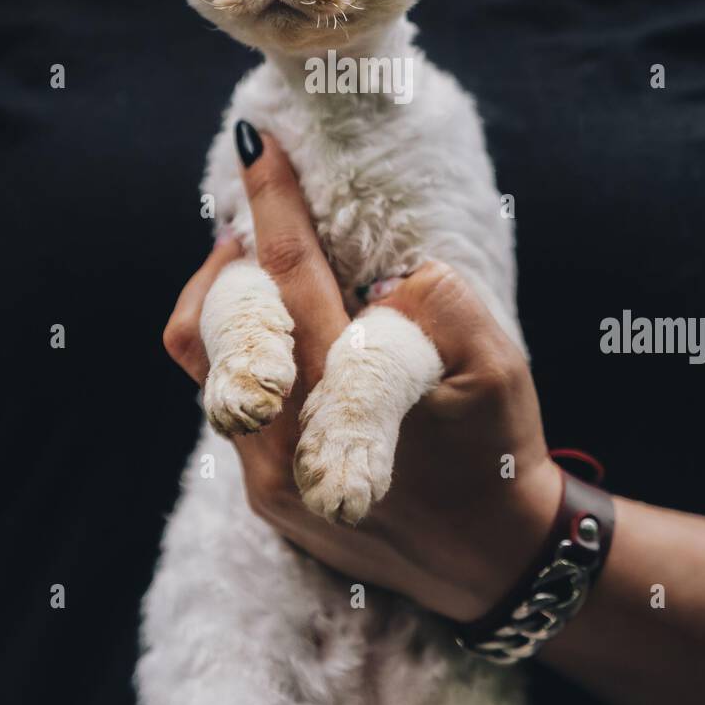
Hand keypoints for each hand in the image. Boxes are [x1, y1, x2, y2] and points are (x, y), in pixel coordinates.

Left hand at [164, 131, 560, 622]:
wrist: (491, 559)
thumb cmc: (497, 453)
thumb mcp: (494, 363)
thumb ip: (434, 303)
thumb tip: (372, 280)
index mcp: (342, 398)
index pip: (289, 277)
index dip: (271, 203)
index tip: (254, 145)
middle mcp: (286, 442)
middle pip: (215, 321)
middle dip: (230, 254)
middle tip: (259, 221)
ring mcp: (268, 478)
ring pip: (207, 367)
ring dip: (231, 307)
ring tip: (269, 277)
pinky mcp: (268, 498)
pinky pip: (227, 407)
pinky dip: (248, 356)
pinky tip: (291, 340)